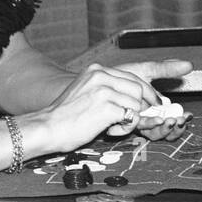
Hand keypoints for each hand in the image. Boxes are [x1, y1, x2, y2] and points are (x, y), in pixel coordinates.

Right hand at [32, 59, 191, 150]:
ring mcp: (104, 91)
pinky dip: (125, 128)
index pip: (132, 77)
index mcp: (97, 70)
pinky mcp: (107, 107)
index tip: (153, 102)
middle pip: (139, 89)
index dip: (146, 91)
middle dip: (143, 106)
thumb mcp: (86, 92)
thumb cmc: (65, 116)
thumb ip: (108, 90)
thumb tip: (136, 99)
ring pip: (137, 104)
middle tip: (135, 119)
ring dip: (130, 119)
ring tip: (112, 127)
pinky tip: (109, 131)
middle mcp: (101, 76)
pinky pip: (131, 117)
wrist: (47, 128)